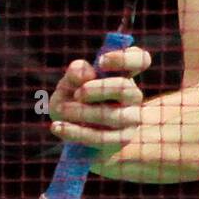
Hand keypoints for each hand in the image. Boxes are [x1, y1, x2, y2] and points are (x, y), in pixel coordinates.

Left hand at [48, 45, 151, 164]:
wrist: (74, 138)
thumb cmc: (73, 102)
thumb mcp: (67, 85)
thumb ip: (74, 74)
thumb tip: (86, 74)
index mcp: (123, 73)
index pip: (140, 59)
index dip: (125, 58)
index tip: (101, 61)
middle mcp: (132, 94)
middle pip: (125, 87)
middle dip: (99, 89)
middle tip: (78, 93)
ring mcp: (131, 119)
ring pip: (114, 115)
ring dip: (84, 112)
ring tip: (63, 110)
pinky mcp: (121, 140)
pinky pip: (102, 138)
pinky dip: (76, 132)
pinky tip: (58, 127)